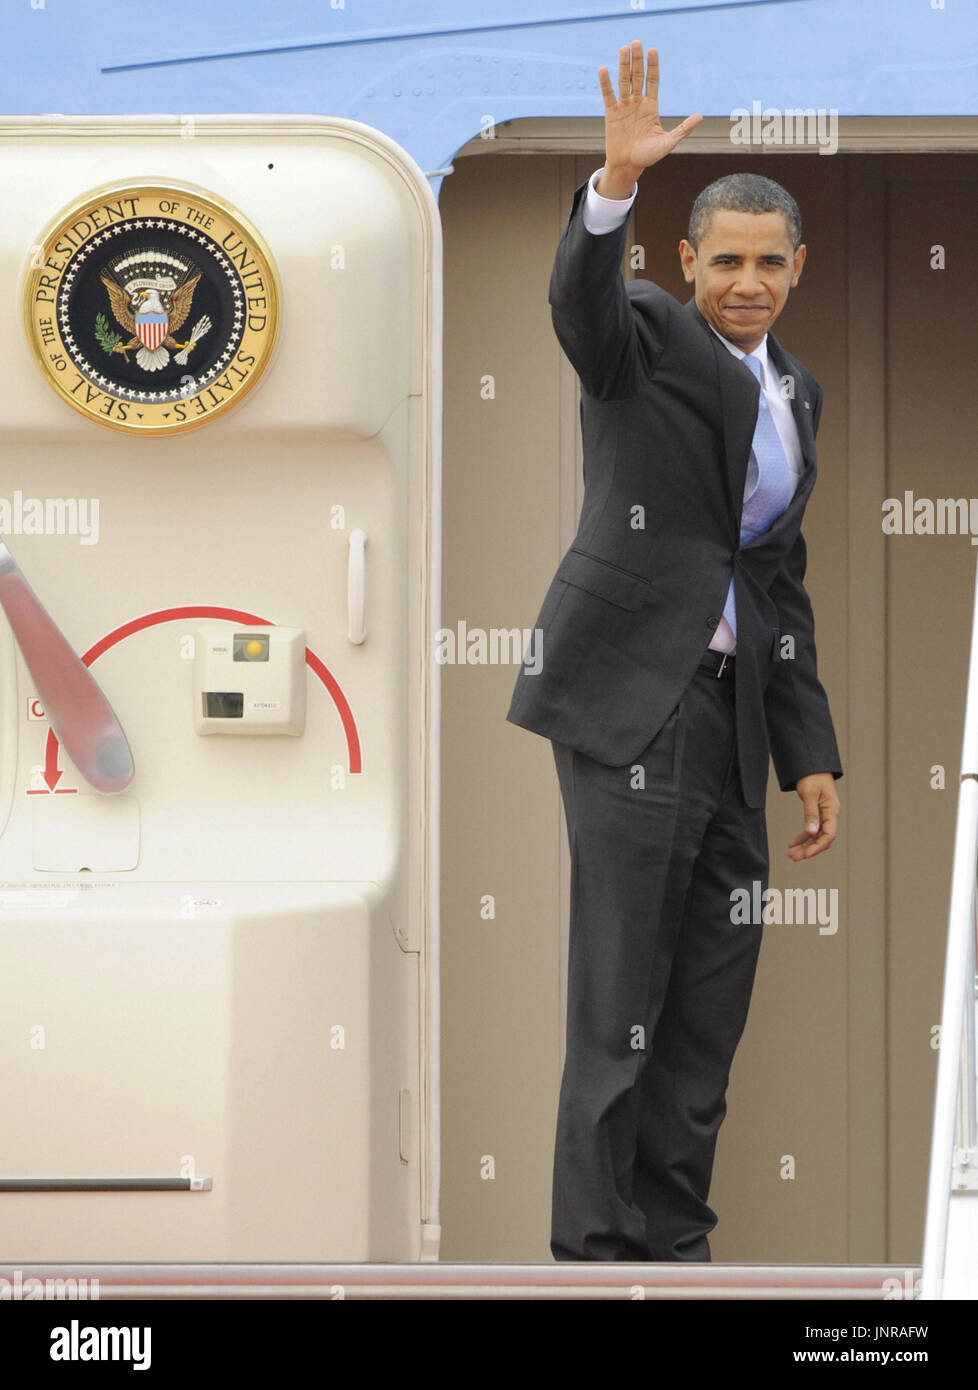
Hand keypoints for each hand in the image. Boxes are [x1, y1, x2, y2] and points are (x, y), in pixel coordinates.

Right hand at [597, 42, 701, 196]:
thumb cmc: (649, 156)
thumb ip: (683, 129)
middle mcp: (637, 103)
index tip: (653, 51)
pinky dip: (606, 83)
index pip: (653, 81)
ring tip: (624, 48)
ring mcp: (624, 107)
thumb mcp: (668, 142)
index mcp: (651, 106)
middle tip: (637, 42)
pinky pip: (609, 95)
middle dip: (638, 60)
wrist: (629, 167)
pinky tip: (604, 69)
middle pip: (637, 77)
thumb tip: (700, 116)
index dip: (652, 66)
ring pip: (623, 81)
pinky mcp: (611, 114)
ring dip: (624, 65)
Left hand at [788, 773, 840, 860]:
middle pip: (822, 839)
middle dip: (808, 850)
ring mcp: (825, 815)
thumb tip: (811, 832)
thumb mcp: (809, 794)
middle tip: (793, 857)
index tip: (805, 855)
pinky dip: (802, 837)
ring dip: (804, 846)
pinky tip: (791, 843)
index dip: (817, 847)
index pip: (828, 835)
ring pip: (816, 836)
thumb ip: (810, 813)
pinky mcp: (818, 814)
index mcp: (832, 811)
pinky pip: (812, 830)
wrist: (811, 765)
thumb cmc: (812, 777)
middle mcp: (831, 815)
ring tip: (790, 854)